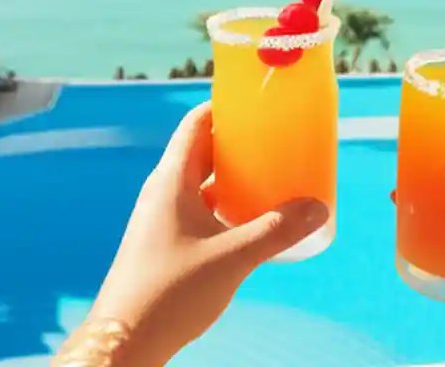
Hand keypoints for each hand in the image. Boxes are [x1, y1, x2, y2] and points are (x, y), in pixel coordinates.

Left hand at [57, 102, 328, 365]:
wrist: (125, 341)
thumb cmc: (169, 293)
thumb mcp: (231, 259)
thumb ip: (275, 232)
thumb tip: (318, 208)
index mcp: (170, 181)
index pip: (197, 124)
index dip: (226, 107)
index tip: (260, 102)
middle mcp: (163, 193)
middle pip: (203, 152)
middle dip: (240, 144)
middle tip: (278, 140)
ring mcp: (162, 219)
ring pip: (203, 184)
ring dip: (235, 178)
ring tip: (273, 177)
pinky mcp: (166, 244)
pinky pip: (201, 210)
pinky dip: (226, 206)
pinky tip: (252, 222)